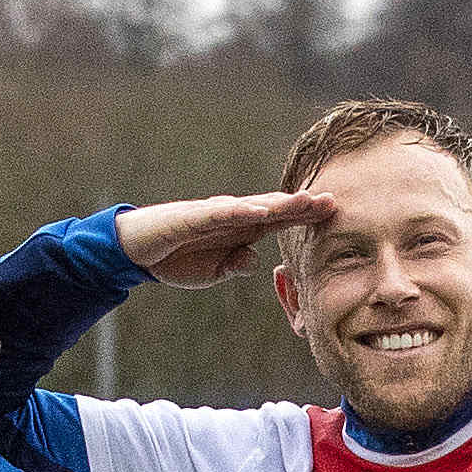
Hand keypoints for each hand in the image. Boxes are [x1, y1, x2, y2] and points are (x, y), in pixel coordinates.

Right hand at [110, 191, 333, 288]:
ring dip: (280, 203)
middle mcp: (233, 217)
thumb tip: (254, 261)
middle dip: (302, 205)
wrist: (137, 251)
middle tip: (333, 200)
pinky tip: (261, 211)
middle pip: (274, 208)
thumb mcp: (214, 271)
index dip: (306, 217)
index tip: (334, 213)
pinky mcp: (193, 217)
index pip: (280, 221)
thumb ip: (236, 265)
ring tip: (306, 200)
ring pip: (253, 205)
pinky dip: (242, 211)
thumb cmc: (176, 257)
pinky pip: (221, 213)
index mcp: (241, 230)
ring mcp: (215, 214)